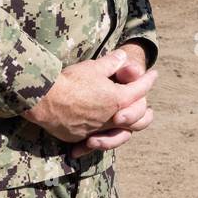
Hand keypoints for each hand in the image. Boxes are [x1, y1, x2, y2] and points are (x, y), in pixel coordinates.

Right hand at [22, 50, 157, 144]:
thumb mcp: (93, 67)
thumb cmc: (70, 81)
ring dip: (128, 128)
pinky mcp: (81, 137)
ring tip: (130, 123)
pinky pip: (98, 140)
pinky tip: (102, 136)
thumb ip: (112, 63)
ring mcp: (96, 130)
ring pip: (121, 134)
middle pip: (137, 118)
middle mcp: (110, 118)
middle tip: (148, 106)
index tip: (154, 74)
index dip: (149, 80)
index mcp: (118, 99)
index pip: (140, 90)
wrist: (44, 99)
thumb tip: (123, 56)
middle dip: (145, 111)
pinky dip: (104, 138)